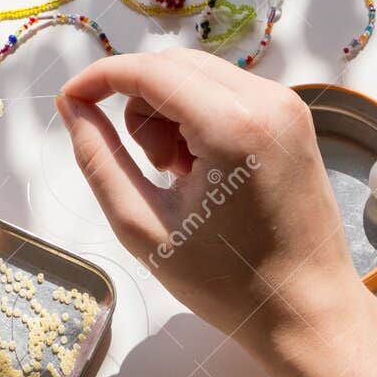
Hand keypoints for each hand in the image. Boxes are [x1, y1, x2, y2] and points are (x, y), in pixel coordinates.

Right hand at [56, 49, 368, 355]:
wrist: (308, 311)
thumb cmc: (226, 283)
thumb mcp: (143, 226)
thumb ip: (98, 158)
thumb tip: (70, 106)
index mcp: (233, 126)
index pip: (148, 71)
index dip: (98, 78)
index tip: (68, 102)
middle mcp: (267, 100)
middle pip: (172, 65)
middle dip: (139, 105)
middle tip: (149, 170)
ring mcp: (287, 105)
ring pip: (197, 75)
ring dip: (168, 113)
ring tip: (179, 177)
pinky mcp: (294, 117)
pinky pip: (226, 92)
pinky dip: (199, 118)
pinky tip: (205, 171)